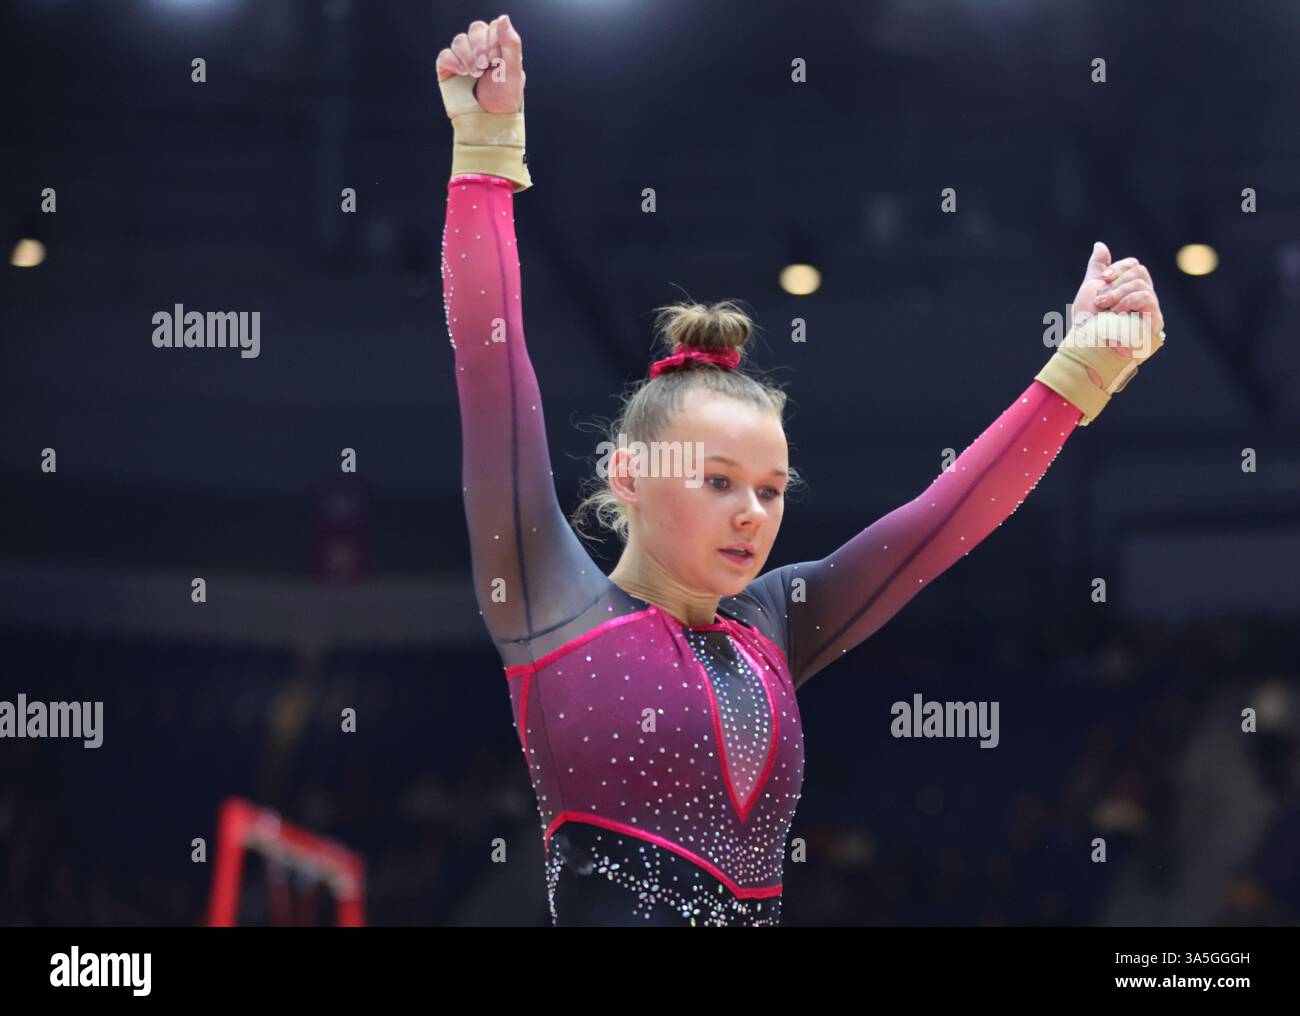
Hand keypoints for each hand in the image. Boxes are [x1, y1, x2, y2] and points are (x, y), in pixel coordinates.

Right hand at [437, 14, 523, 114]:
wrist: (489, 122)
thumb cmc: (504, 101)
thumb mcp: (514, 72)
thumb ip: (512, 44)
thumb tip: (504, 18)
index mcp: (498, 49)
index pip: (492, 27)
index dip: (494, 39)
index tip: (498, 60)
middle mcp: (480, 51)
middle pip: (475, 29)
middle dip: (480, 45)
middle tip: (485, 65)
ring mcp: (463, 59)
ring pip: (460, 40)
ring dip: (468, 54)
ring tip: (475, 73)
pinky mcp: (448, 69)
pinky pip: (445, 55)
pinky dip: (454, 60)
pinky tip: (463, 72)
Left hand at [1070, 242, 1163, 374]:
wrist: (1087, 346)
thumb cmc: (1088, 322)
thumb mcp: (1090, 290)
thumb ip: (1098, 268)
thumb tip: (1100, 245)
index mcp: (1129, 289)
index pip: (1134, 266)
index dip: (1119, 268)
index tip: (1102, 279)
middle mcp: (1143, 297)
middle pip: (1139, 271)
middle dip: (1116, 283)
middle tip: (1100, 300)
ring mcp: (1150, 309)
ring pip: (1141, 283)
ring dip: (1118, 293)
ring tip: (1106, 308)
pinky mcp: (1154, 321)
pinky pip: (1148, 298)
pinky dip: (1129, 300)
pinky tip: (1117, 311)